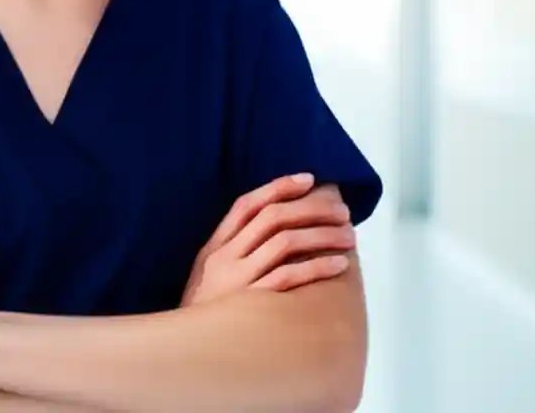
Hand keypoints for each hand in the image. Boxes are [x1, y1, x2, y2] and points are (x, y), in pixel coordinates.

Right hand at [181, 174, 355, 304]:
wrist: (186, 354)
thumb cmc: (206, 315)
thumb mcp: (207, 277)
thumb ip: (232, 252)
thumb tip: (276, 229)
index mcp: (213, 248)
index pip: (246, 205)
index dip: (278, 187)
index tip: (308, 180)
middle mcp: (224, 258)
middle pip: (273, 218)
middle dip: (312, 209)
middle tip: (342, 212)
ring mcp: (238, 280)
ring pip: (286, 242)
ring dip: (322, 235)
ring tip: (348, 236)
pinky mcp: (253, 303)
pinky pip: (290, 276)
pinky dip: (318, 266)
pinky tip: (338, 263)